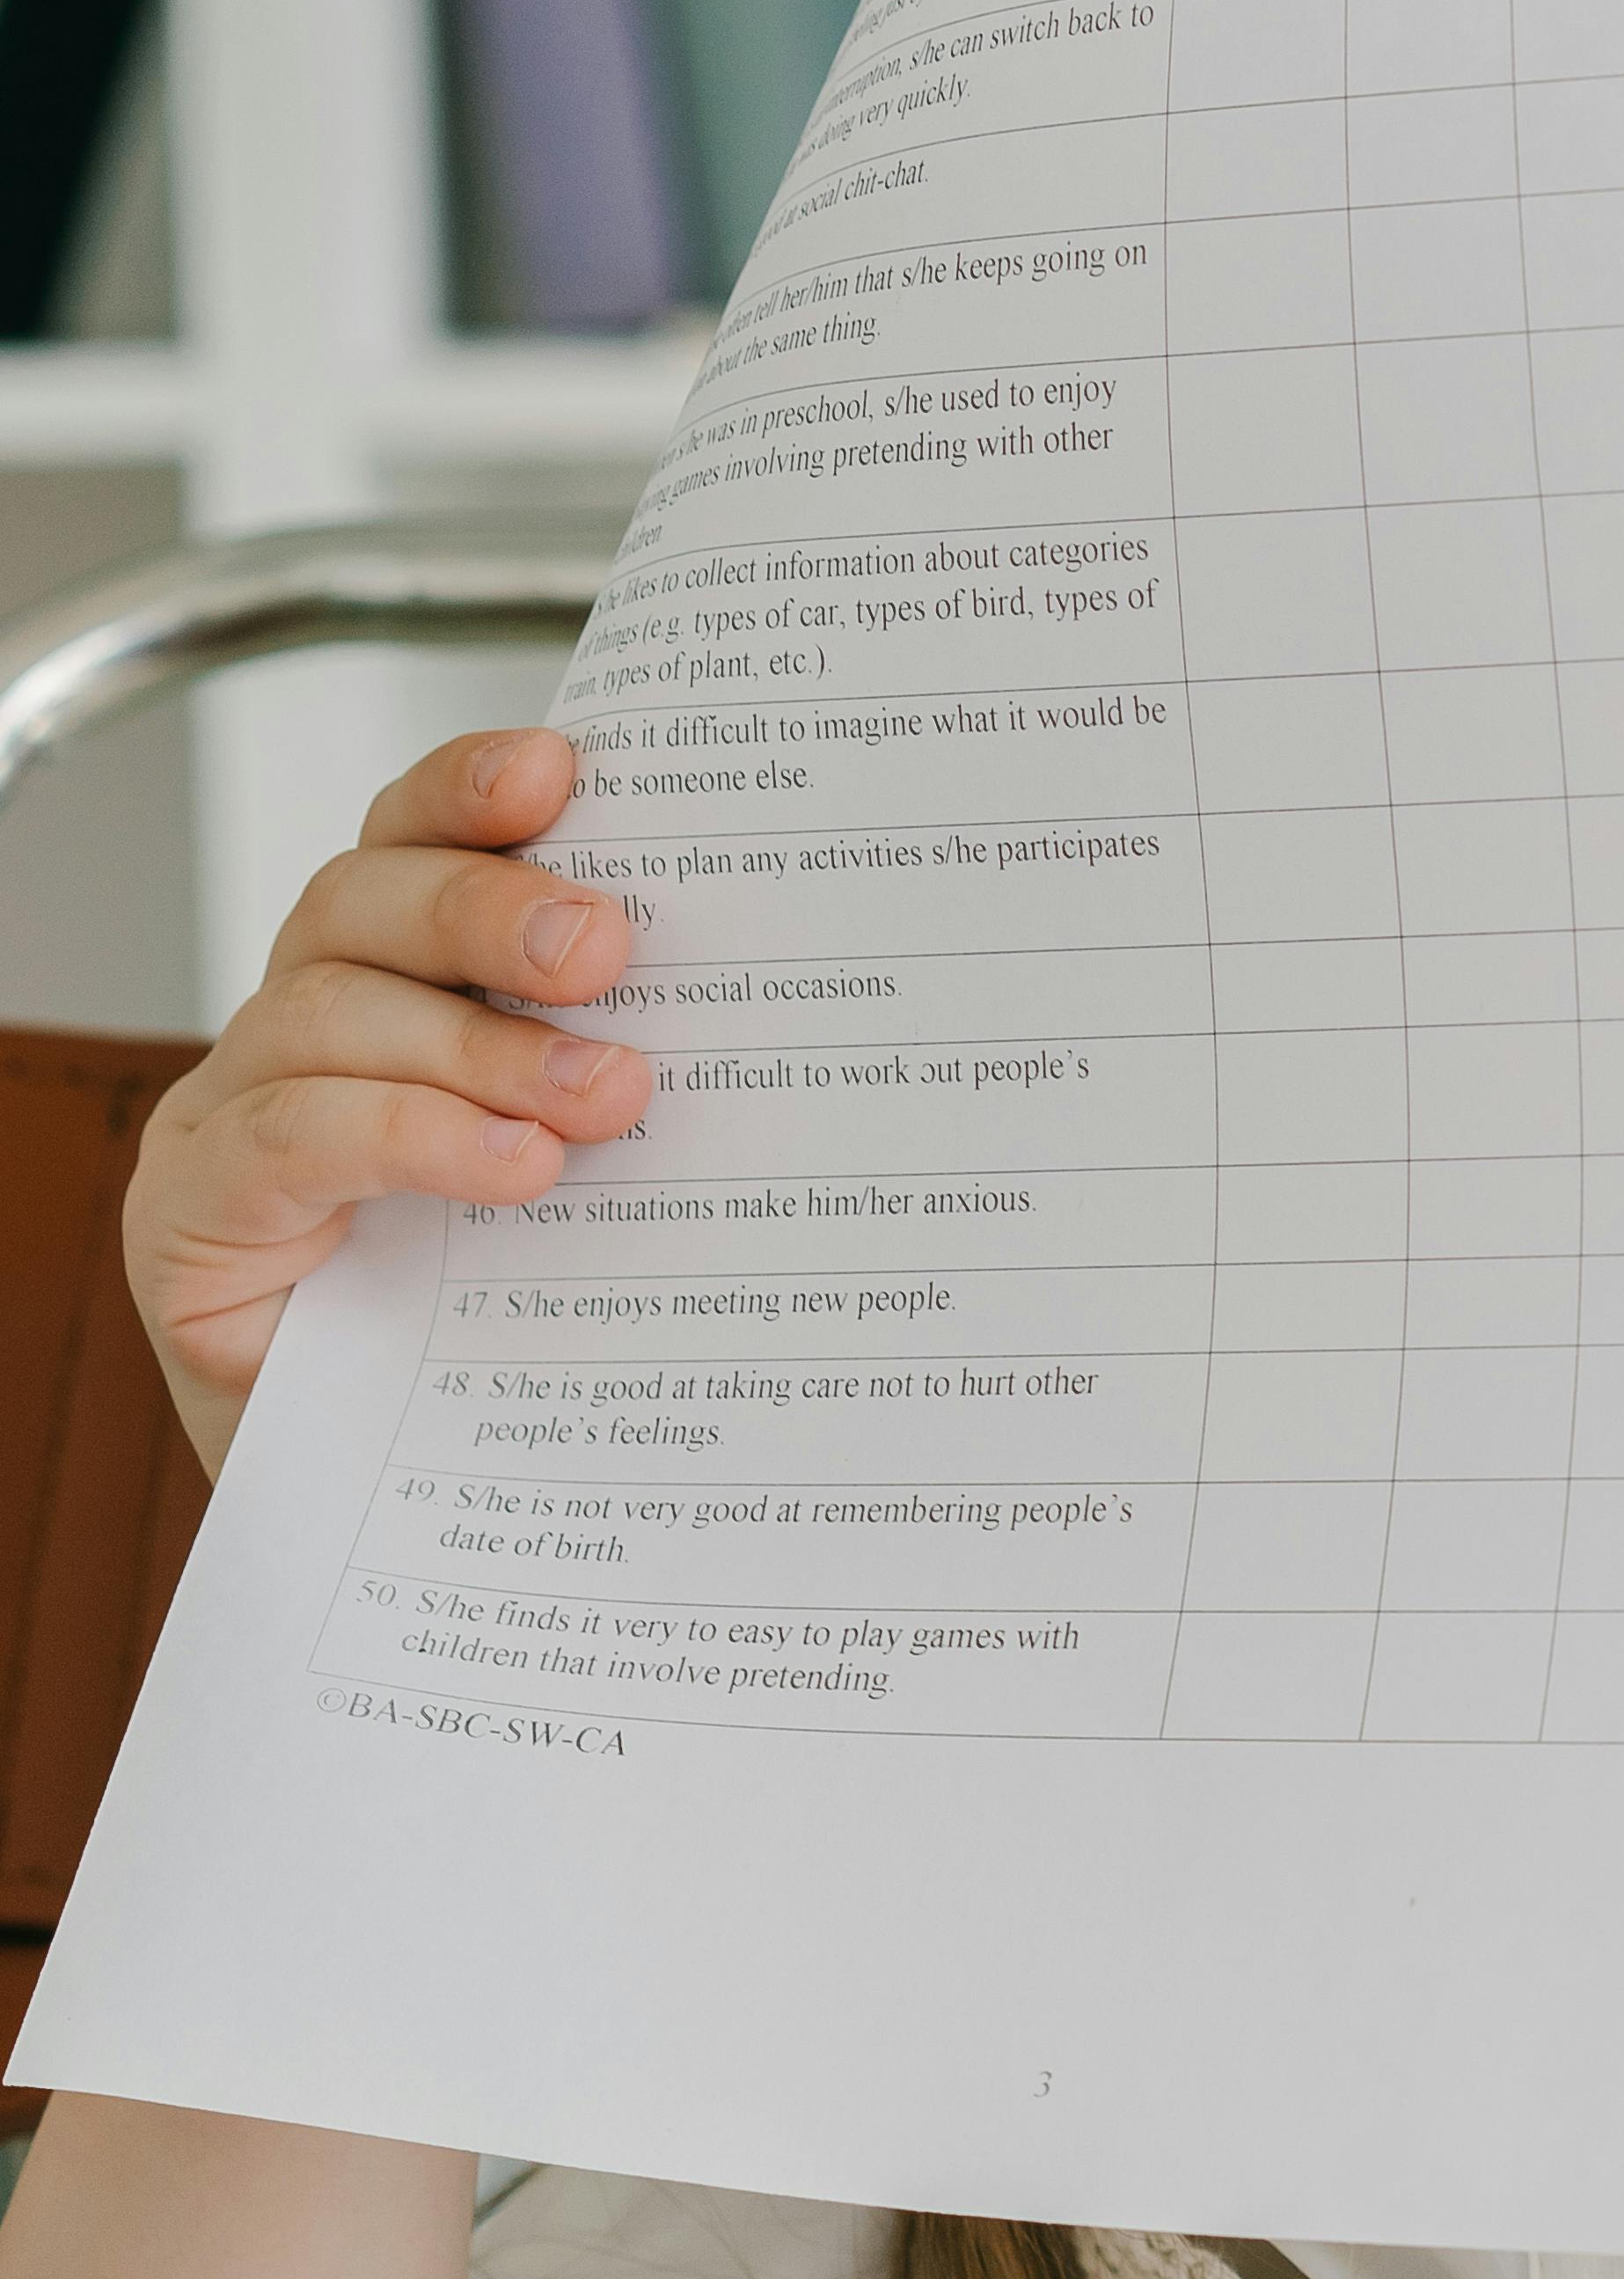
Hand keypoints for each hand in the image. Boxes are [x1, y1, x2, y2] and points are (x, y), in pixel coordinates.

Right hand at [126, 724, 649, 1474]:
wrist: (420, 1509)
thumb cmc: (511, 1323)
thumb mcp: (588, 1170)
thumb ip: (621, 1071)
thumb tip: (775, 1002)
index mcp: (392, 987)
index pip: (407, 841)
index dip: (469, 791)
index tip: (564, 769)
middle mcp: (299, 1029)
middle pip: (359, 903)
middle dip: (486, 906)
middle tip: (609, 946)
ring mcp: (232, 1116)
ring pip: (328, 1010)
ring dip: (477, 1044)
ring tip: (604, 1096)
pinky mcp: (193, 1215)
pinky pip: (294, 1134)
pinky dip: (412, 1135)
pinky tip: (514, 1167)